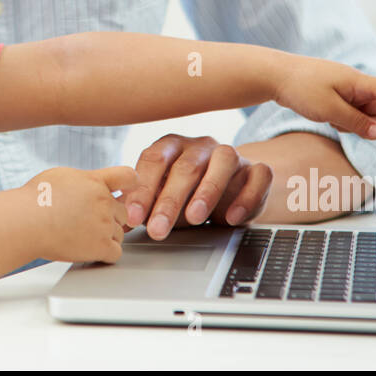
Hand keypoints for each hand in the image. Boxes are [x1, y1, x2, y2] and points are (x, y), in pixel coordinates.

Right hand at [24, 165, 136, 263]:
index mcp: (95, 181)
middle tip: (89, 223)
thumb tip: (87, 183)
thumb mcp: (61, 176)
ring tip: (82, 237)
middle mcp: (104, 201)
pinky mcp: (100, 246)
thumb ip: (83, 179)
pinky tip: (90, 251)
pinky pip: (116, 253)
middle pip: (123, 212)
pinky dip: (105, 254)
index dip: (130, 184)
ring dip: (106, 237)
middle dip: (111, 218)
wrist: (26, 221)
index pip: (128, 176)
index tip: (126, 192)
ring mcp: (104, 224)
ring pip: (119, 233)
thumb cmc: (35, 199)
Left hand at [124, 135, 272, 239]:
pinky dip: (246, 197)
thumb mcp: (160, 197)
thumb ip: (143, 206)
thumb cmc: (185, 193)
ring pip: (223, 161)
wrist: (226, 189)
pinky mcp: (255, 169)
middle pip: (185, 166)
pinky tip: (231, 218)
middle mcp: (200, 146)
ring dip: (208, 190)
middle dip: (170, 200)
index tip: (133, 217)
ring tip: (195, 217)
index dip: (142, 189)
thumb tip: (118, 223)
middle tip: (158, 229)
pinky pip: (257, 176)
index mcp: (170, 146)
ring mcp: (230, 154)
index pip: (153, 160)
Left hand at [273, 59, 375, 139]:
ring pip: (366, 116)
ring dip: (354, 123)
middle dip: (370, 123)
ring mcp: (347, 91)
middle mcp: (357, 85)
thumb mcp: (329, 110)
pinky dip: (343, 120)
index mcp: (359, 83)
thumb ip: (356, 123)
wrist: (274, 75)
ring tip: (328, 114)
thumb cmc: (301, 89)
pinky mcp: (338, 97)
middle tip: (342, 120)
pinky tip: (324, 114)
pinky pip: (351, 115)